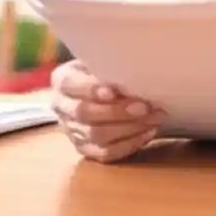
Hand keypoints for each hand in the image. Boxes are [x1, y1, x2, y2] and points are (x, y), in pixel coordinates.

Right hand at [51, 60, 166, 162]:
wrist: (98, 92)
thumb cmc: (104, 71)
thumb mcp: (103, 61)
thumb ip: (110, 67)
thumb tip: (134, 74)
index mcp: (62, 80)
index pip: (71, 85)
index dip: (91, 90)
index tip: (113, 92)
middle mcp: (62, 107)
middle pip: (84, 114)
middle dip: (117, 112)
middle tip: (145, 107)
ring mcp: (72, 131)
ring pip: (97, 136)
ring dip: (129, 128)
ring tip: (153, 119)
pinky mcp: (85, 149)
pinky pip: (105, 153)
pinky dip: (128, 145)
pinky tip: (147, 134)